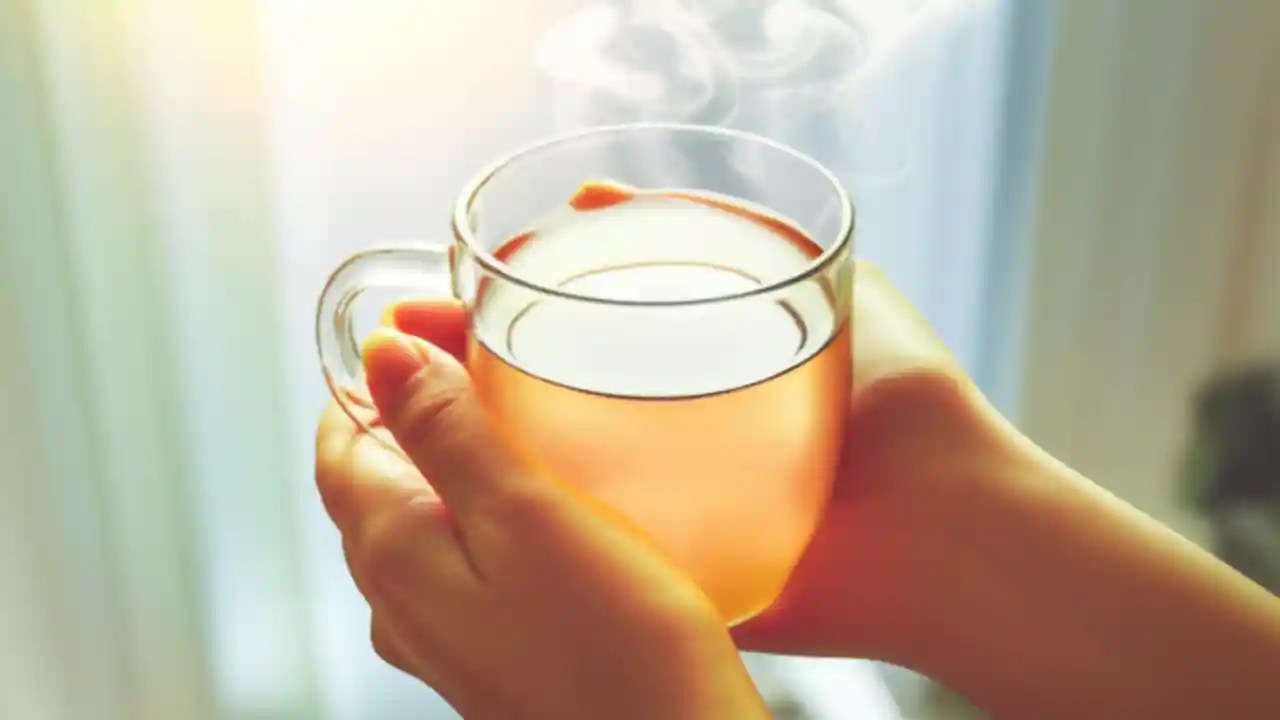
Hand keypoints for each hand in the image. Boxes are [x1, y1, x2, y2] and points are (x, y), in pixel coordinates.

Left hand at [315, 330, 767, 718]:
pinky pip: (458, 562)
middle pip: (373, 480)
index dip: (371, 377)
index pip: (339, 442)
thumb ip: (446, 432)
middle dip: (411, 411)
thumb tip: (382, 354)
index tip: (426, 330)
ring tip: (514, 419)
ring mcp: (441, 634)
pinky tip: (535, 506)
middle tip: (481, 359)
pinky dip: (480, 513)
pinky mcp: (488, 652)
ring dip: (450, 462)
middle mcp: (397, 600)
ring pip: (417, 521)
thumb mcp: (526, 514)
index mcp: (393, 552)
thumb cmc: (614, 645)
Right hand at [382, 263, 1010, 665]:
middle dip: (461, 363)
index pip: (571, 334)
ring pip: (539, 470)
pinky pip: (576, 549)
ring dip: (465, 436)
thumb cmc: (904, 406)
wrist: (952, 532)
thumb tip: (600, 200)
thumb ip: (735, 231)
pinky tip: (454, 490)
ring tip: (398, 402)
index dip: (502, 310)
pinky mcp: (666, 570)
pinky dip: (513, 518)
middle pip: (539, 395)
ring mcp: (659, 507)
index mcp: (686, 375)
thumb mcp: (827, 283)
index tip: (448, 287)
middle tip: (400, 338)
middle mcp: (662, 439)